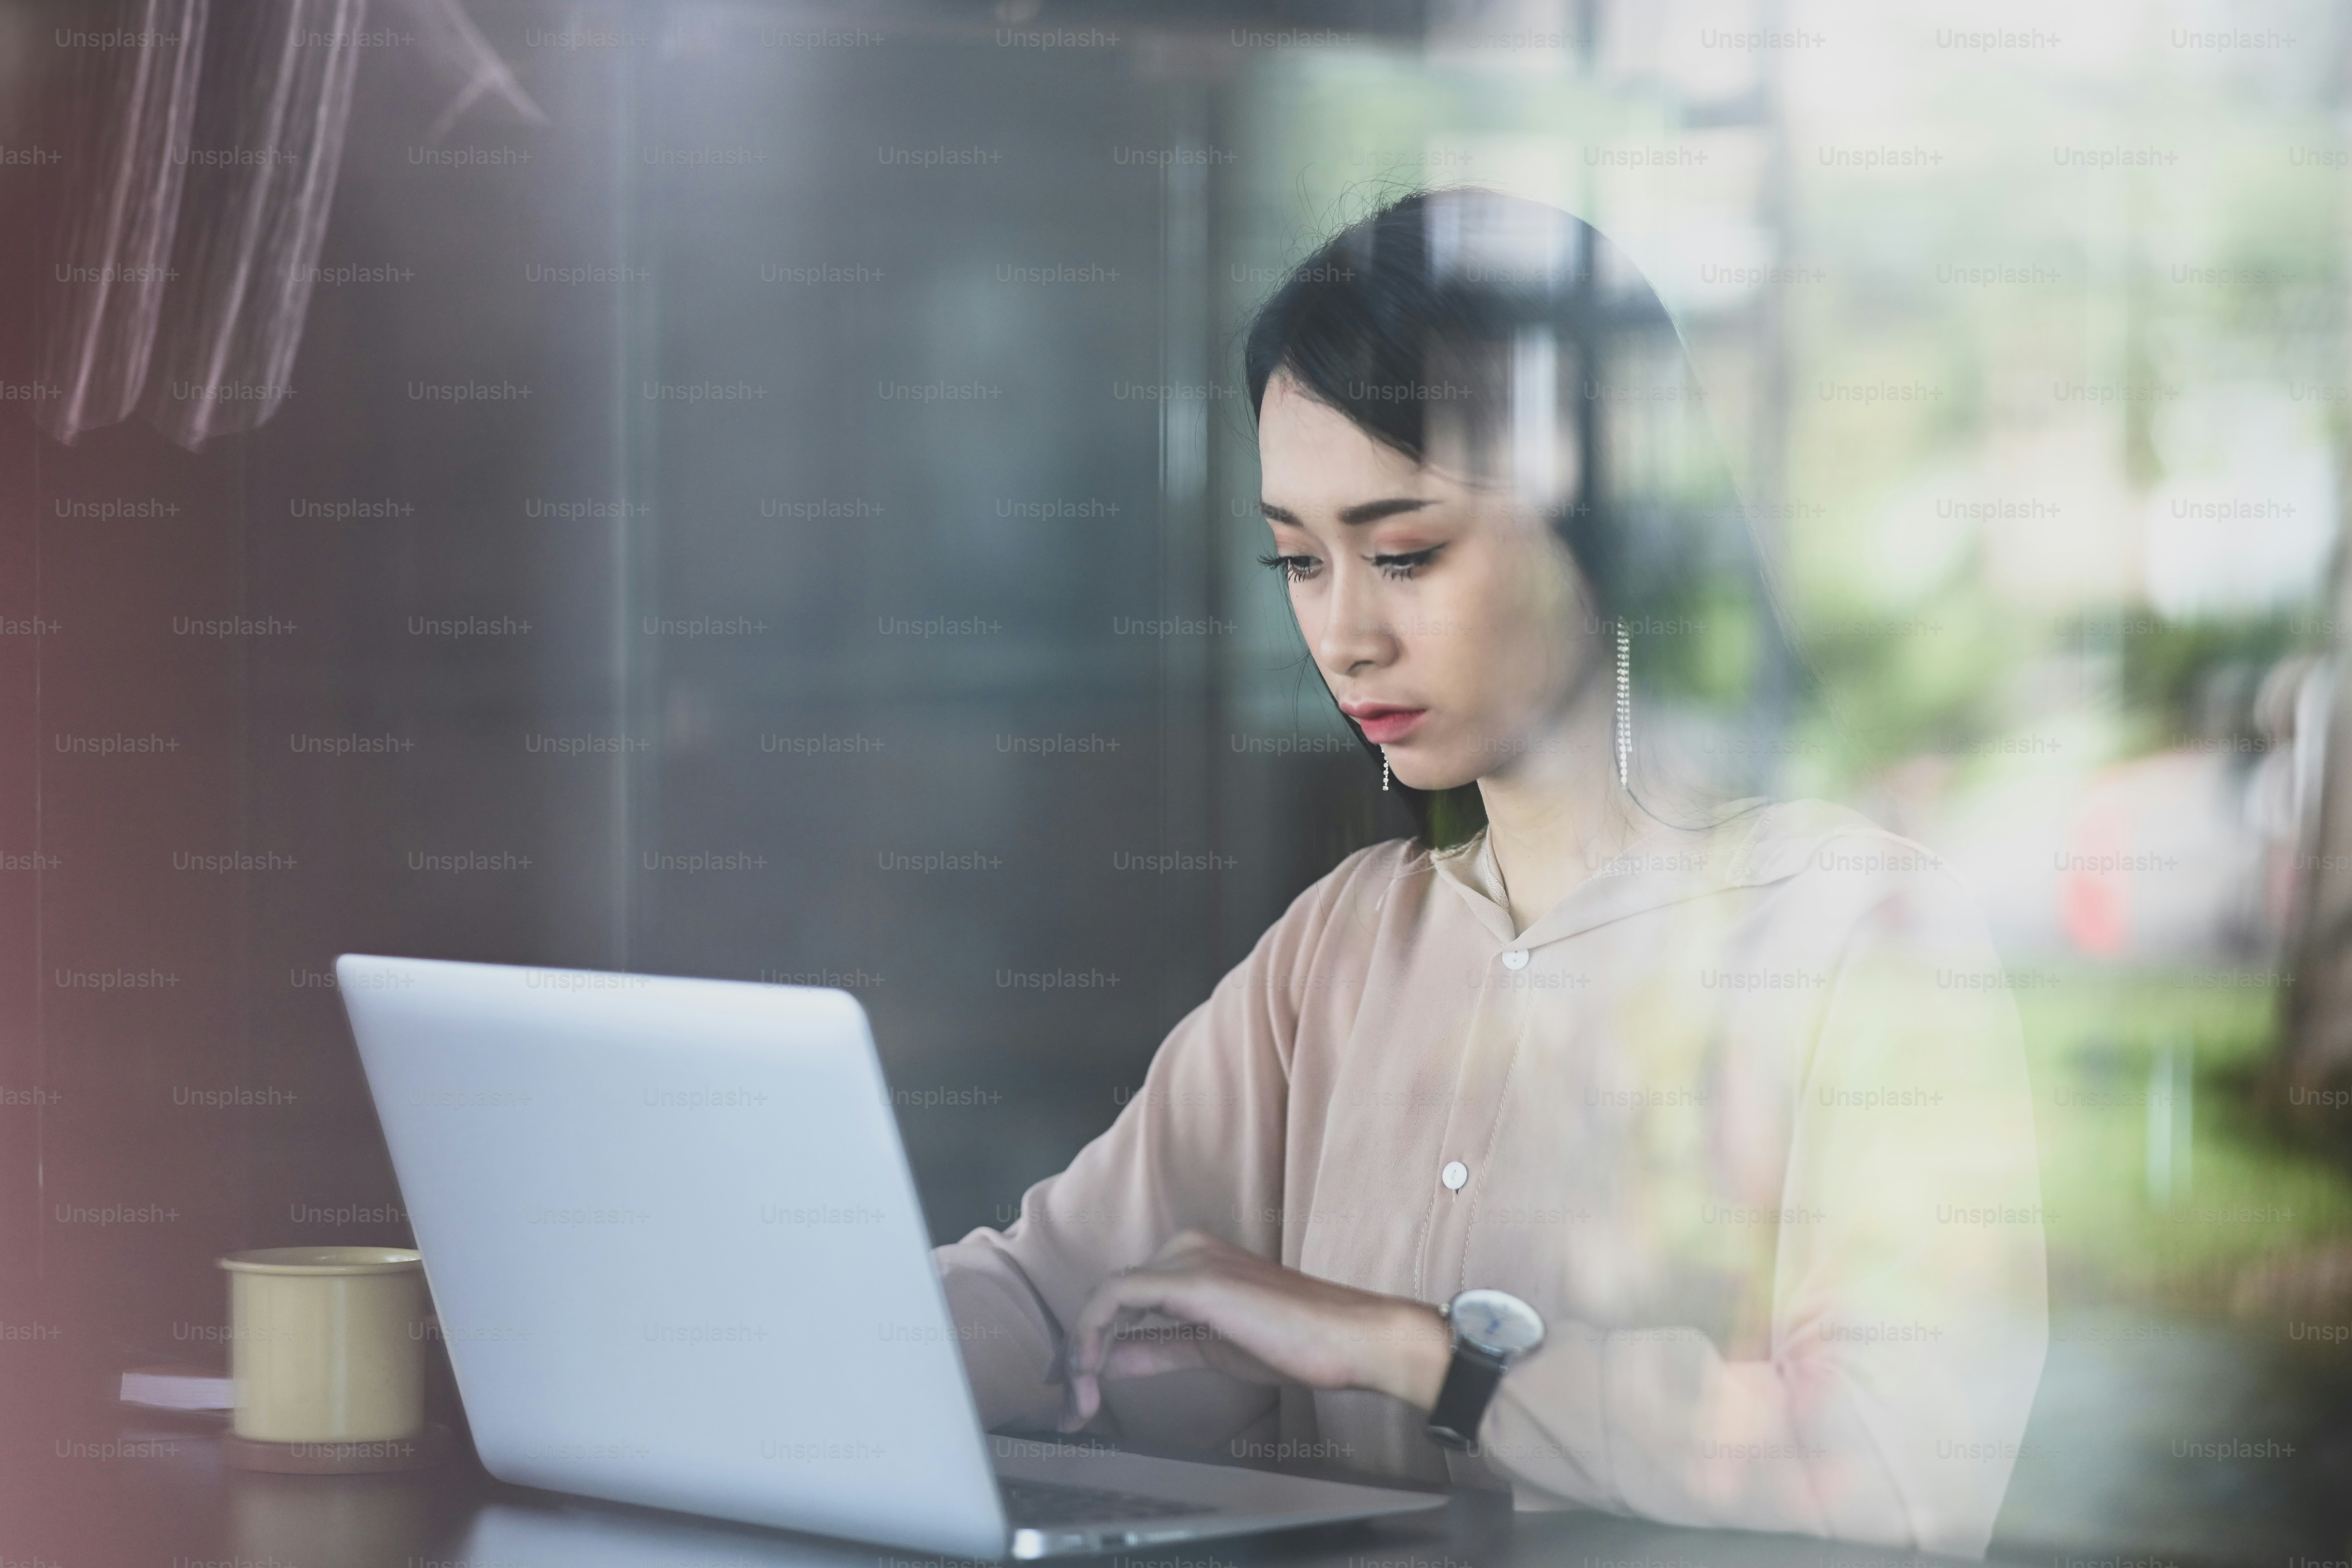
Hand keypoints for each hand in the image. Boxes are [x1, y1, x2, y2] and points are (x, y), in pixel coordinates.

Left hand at [1054, 1228, 1452, 1431]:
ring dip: (1083, 1349)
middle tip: (1072, 1408)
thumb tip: (1112, 1359)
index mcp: (1193, 1260)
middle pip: (1110, 1296)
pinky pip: (1119, 1296)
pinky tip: (1091, 1372)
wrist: (1348, 1338)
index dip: (1092, 1342)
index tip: (1078, 1388)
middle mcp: (1185, 1249)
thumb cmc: (1295, 1343)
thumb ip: (1159, 1348)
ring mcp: (1189, 1259)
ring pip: (1108, 1295)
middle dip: (1081, 1352)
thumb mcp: (1210, 1347)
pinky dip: (1094, 1333)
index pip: (1123, 1297)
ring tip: (1079, 1402)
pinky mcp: (1193, 1279)